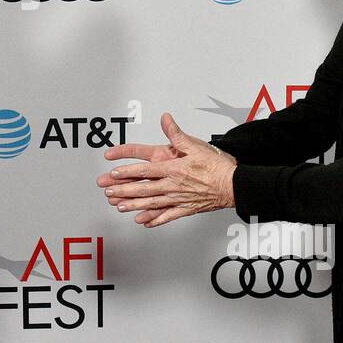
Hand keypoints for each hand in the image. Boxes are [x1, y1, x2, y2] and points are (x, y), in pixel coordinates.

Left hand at [96, 112, 237, 227]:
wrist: (234, 184)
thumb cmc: (216, 165)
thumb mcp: (195, 145)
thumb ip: (176, 134)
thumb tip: (166, 120)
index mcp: (173, 169)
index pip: (145, 170)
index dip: (128, 171)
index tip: (114, 173)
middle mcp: (173, 185)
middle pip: (144, 188)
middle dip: (123, 190)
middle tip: (108, 192)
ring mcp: (178, 198)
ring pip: (152, 203)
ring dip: (134, 205)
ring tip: (119, 207)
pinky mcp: (186, 208)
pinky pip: (167, 216)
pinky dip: (155, 219)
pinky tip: (144, 222)